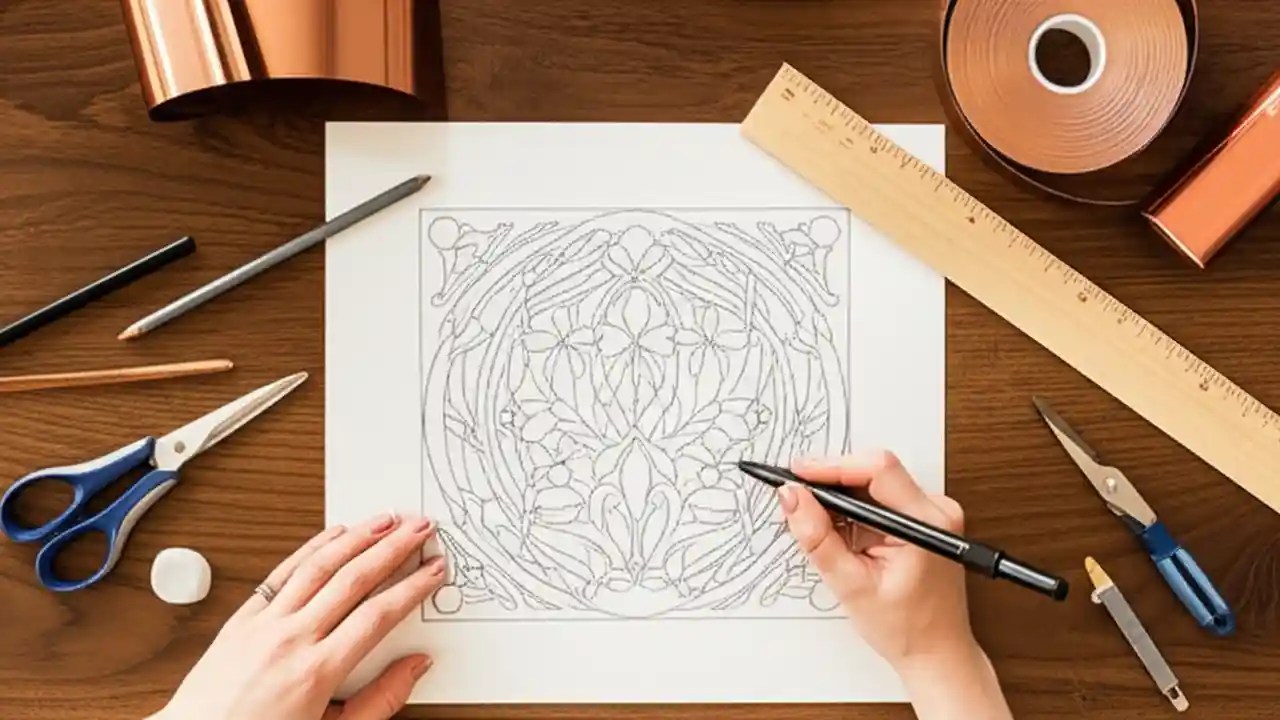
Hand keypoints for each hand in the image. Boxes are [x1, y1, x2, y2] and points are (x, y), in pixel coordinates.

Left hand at [151, 513, 446, 719]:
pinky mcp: (240, 620)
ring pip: (318, 567)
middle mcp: (290, 640)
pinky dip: (310, 548)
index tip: (433, 569)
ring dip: (357, 537)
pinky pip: (281, 574)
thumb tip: (414, 667)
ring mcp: (262, 625)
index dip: (412, 588)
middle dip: (393, 549)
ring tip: (384, 520)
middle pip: (354, 580)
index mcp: (317, 672)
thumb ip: (380, 701)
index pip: (378, 616)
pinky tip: (332, 534)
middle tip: (419, 528)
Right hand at [780, 452, 1012, 719]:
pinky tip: (840, 531)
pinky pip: (883, 499)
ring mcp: (933, 514)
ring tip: (816, 520)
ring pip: (876, 484)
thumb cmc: (907, 629)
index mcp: (926, 524)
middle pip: (875, 471)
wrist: (937, 653)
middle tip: (797, 497)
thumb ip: (818, 538)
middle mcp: (937, 511)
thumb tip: (793, 498)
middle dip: (832, 481)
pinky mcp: (924, 520)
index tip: (798, 474)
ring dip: (842, 498)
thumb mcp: (851, 585)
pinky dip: (856, 510)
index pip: (877, 470)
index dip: (832, 467)